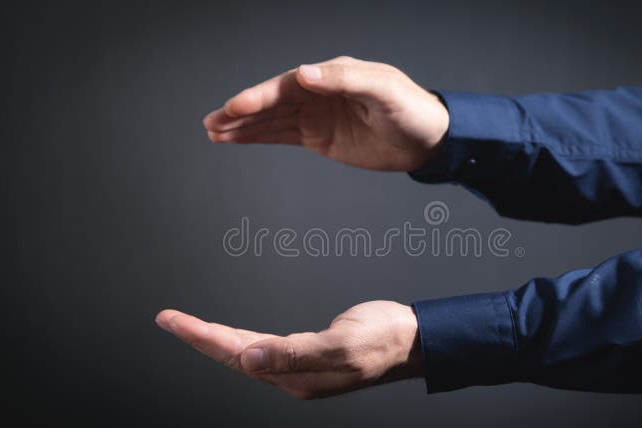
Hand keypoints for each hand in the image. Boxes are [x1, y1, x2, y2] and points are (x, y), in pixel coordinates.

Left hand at [155, 300, 422, 398]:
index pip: (238, 356)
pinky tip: (233, 335)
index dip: (203, 338)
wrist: (413, 341)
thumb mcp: (342, 344)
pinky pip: (264, 349)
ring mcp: (301, 368)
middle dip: (200, 338)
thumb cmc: (384, 339)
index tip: (174, 321)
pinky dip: (241, 339)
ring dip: (216, 339)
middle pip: (236, 356)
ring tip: (188, 325)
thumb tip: (251, 359)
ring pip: (247, 354)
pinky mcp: (309, 356)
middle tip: (169, 319)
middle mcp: (294, 376)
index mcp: (298, 375)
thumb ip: (296, 353)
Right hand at [203, 55, 449, 171]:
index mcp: (333, 75)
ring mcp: (317, 115)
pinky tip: (236, 139)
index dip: (261, 95)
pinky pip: (282, 136)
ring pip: (272, 120)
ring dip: (243, 126)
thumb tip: (304, 73)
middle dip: (241, 111)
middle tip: (213, 121)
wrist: (429, 140)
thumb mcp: (384, 90)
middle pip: (273, 101)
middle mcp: (320, 93)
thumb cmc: (412, 110)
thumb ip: (345, 80)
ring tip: (213, 131)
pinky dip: (259, 137)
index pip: (288, 85)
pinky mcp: (319, 137)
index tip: (237, 106)